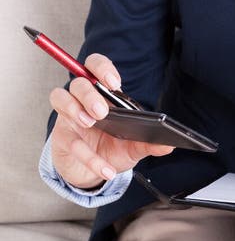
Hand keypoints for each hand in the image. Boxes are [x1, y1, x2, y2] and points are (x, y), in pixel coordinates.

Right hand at [49, 53, 173, 188]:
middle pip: (78, 82)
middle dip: (89, 94)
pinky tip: (106, 169)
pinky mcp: (62, 138)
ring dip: (75, 109)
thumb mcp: (133, 146)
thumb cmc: (112, 149)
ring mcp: (69, 117)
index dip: (102, 68)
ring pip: (61, 98)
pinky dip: (89, 157)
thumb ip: (149, 143)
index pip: (96, 67)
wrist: (94, 173)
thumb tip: (168, 145)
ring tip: (91, 123)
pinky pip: (69, 141)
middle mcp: (83, 100)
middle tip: (102, 111)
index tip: (114, 84)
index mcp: (104, 95)